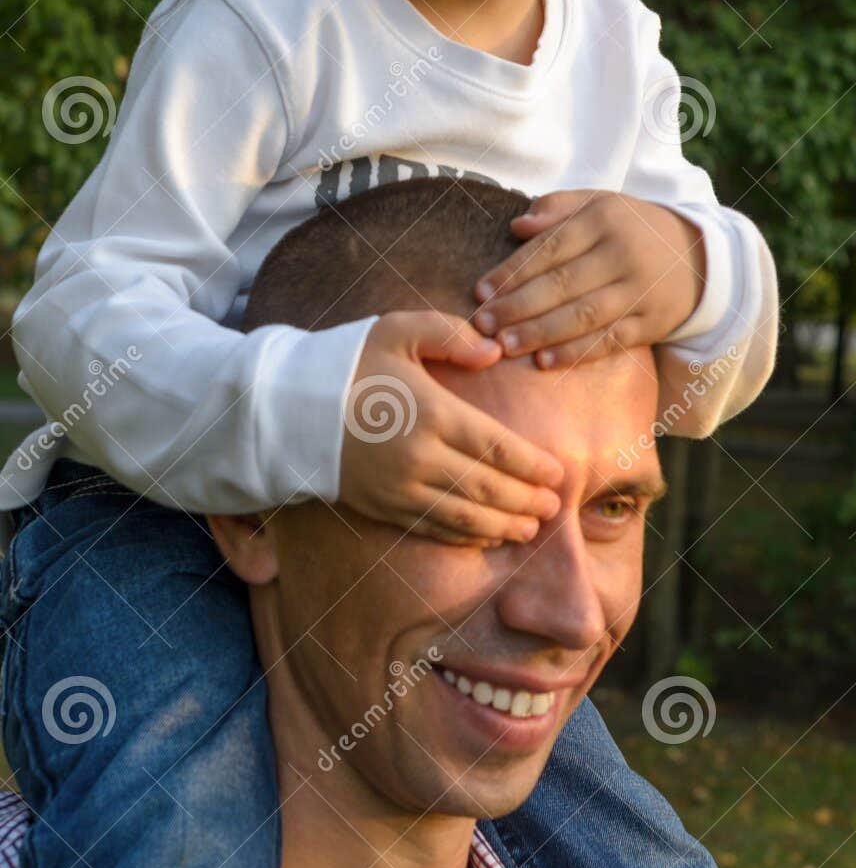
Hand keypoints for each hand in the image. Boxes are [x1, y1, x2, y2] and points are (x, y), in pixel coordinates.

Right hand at [340, 311, 563, 546]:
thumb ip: (449, 334)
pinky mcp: (382, 507)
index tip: (557, 473)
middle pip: (487, 487)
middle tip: (554, 506)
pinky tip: (489, 536)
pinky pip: (434, 528)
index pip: (495, 446)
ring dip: (503, 525)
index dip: (532, 464)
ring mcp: (399, 488)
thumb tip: (493, 352)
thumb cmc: (347, 364)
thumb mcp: (397, 331)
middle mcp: (418, 457)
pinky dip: (466, 536)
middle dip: (526, 499)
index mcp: (430, 413)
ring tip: (532, 527)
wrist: (285, 408)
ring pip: (464, 516)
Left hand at [472, 191, 704, 367]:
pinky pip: (611, 341)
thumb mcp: (601, 203)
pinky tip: (546, 361)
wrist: (698, 258)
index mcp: (605, 219)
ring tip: (505, 346)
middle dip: (518, 307)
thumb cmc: (631, 229)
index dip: (512, 272)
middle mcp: (623, 254)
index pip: (550, 247)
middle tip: (483, 324)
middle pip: (563, 284)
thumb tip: (517, 225)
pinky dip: (578, 353)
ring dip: (541, 333)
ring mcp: (640, 291)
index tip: (479, 292)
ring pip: (584, 315)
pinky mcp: (652, 323)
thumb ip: (558, 208)